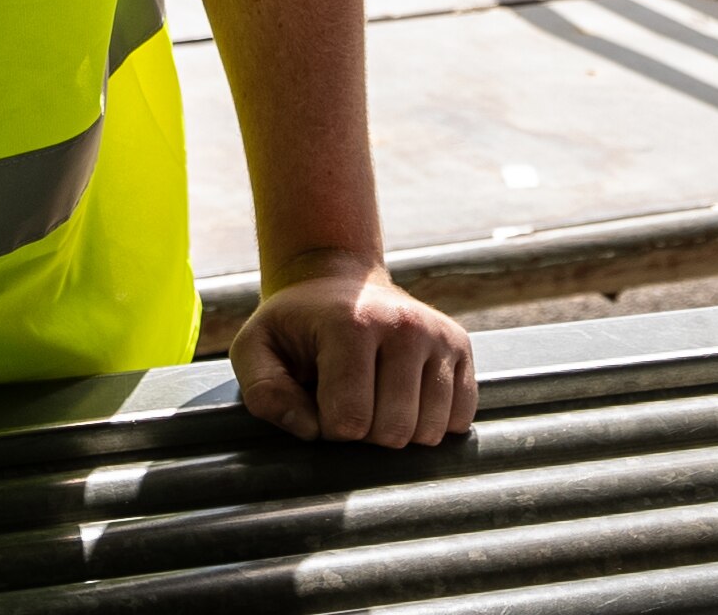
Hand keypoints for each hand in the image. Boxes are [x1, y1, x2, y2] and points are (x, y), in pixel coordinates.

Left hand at [227, 259, 474, 446]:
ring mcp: (439, 334)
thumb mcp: (255, 348)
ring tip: (376, 399)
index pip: (350, 420)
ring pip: (430, 431)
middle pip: (394, 431)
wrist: (340, 284)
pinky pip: (460, 419)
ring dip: (399, 432)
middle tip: (348, 401)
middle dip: (365, 434)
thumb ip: (264, 393)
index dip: (328, 429)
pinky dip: (432, 423)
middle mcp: (404, 324)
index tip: (318, 402)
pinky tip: (406, 399)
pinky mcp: (461, 346)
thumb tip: (309, 430)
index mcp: (351, 323)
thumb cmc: (296, 325)